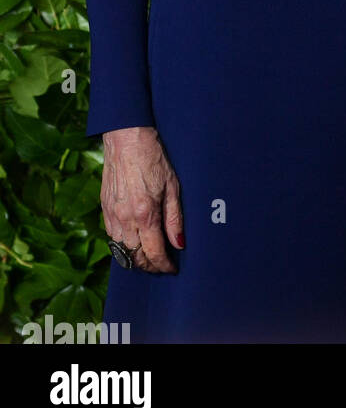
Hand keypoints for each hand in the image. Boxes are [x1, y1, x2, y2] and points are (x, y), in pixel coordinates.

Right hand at [100, 126, 183, 273]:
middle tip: (162, 265)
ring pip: (121, 251)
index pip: (154, 253)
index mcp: (145, 214)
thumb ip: (175, 218)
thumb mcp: (173, 186)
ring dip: (134, 258)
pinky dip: (122, 245)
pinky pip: (112, 237)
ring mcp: (112, 215)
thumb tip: (179, 244)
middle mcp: (126, 219)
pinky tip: (133, 241)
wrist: (126, 139)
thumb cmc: (153, 159)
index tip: (172, 268)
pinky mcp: (104, 209)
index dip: (164, 265)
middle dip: (149, 266)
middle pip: (135, 257)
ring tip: (149, 256)